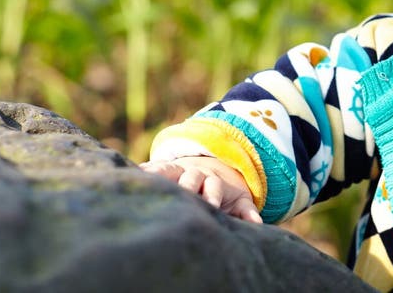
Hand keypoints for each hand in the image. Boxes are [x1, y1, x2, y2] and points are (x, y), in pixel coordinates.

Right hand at [139, 156, 262, 223]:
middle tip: (181, 196)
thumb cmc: (226, 195)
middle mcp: (196, 174)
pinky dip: (146, 169)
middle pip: (191, 178)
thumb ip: (246, 211)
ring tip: (148, 179)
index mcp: (214, 183)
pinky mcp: (165, 169)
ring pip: (170, 169)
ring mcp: (180, 170)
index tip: (210, 207)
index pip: (213, 188)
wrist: (215, 170)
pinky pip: (154, 166)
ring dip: (161, 173)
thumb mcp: (239, 201)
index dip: (211, 197)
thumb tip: (258, 225)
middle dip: (187, 187)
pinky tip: (134, 172)